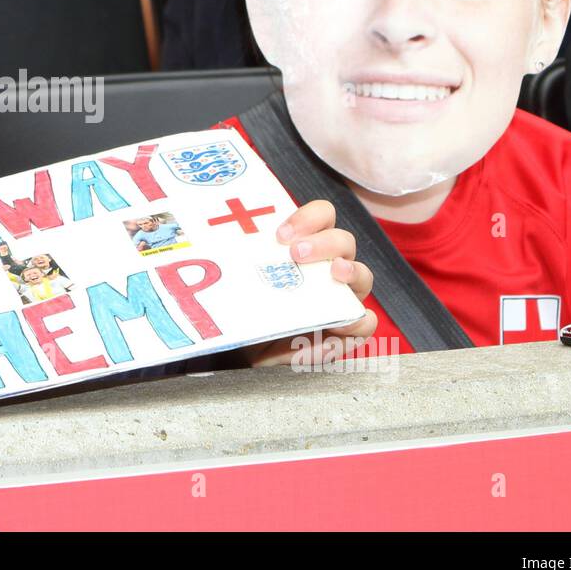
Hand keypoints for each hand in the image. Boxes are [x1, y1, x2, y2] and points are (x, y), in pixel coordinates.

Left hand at [240, 199, 375, 367]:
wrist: (251, 353)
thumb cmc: (249, 310)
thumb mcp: (242, 285)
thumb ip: (240, 268)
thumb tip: (205, 255)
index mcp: (308, 246)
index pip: (323, 216)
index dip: (307, 218)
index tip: (280, 235)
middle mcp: (329, 267)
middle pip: (344, 240)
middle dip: (323, 242)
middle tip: (297, 253)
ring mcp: (343, 297)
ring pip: (363, 275)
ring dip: (349, 270)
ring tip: (334, 274)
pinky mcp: (348, 330)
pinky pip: (366, 323)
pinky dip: (354, 323)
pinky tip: (335, 325)